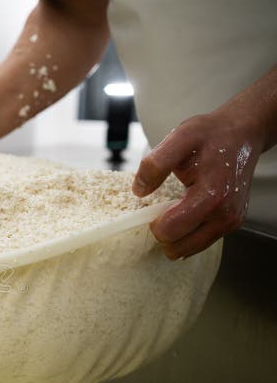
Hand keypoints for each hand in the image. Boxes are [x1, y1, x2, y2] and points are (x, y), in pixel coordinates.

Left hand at [132, 109, 263, 259]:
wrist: (242, 133)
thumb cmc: (212, 135)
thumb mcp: (179, 138)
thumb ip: (155, 164)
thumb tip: (139, 190)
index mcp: (212, 196)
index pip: (170, 231)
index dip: (154, 222)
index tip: (154, 206)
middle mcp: (225, 215)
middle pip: (178, 247)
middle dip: (164, 232)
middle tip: (164, 209)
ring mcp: (231, 222)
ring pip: (189, 249)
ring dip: (176, 236)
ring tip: (175, 210)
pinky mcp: (232, 223)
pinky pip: (200, 242)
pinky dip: (187, 235)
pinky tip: (184, 214)